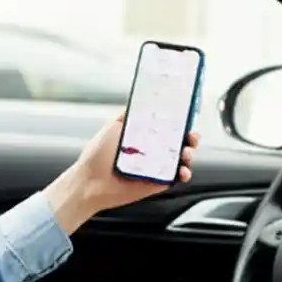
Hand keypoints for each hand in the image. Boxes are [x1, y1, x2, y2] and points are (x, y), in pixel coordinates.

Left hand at [44, 110, 199, 233]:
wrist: (90, 181)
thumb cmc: (97, 154)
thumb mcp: (114, 126)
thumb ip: (130, 114)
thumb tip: (142, 98)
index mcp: (144, 137)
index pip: (168, 127)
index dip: (180, 122)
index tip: (187, 116)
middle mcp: (153, 152)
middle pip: (179, 142)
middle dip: (190, 138)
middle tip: (191, 136)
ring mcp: (157, 168)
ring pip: (182, 160)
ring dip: (189, 155)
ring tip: (186, 153)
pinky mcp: (158, 183)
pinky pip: (176, 178)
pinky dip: (184, 174)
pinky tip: (182, 171)